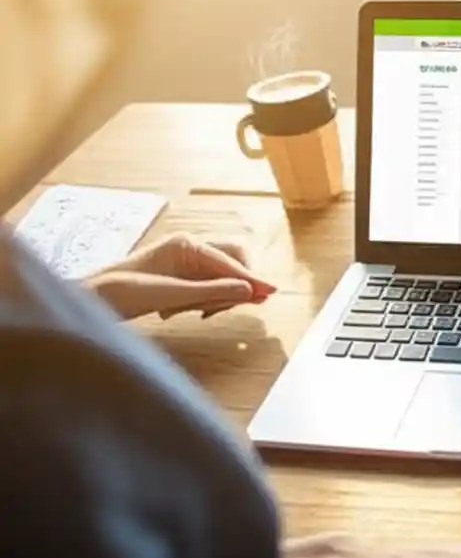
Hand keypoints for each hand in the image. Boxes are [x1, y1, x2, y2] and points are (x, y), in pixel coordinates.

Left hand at [86, 233, 275, 319]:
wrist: (91, 299)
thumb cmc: (123, 292)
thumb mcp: (172, 295)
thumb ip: (213, 292)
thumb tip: (250, 291)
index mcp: (187, 244)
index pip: (230, 261)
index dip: (251, 279)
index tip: (271, 292)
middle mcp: (190, 247)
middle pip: (232, 263)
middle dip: (234, 286)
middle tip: (223, 309)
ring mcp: (185, 261)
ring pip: (222, 277)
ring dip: (217, 296)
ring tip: (196, 313)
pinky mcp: (181, 276)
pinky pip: (208, 286)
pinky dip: (206, 300)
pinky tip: (190, 312)